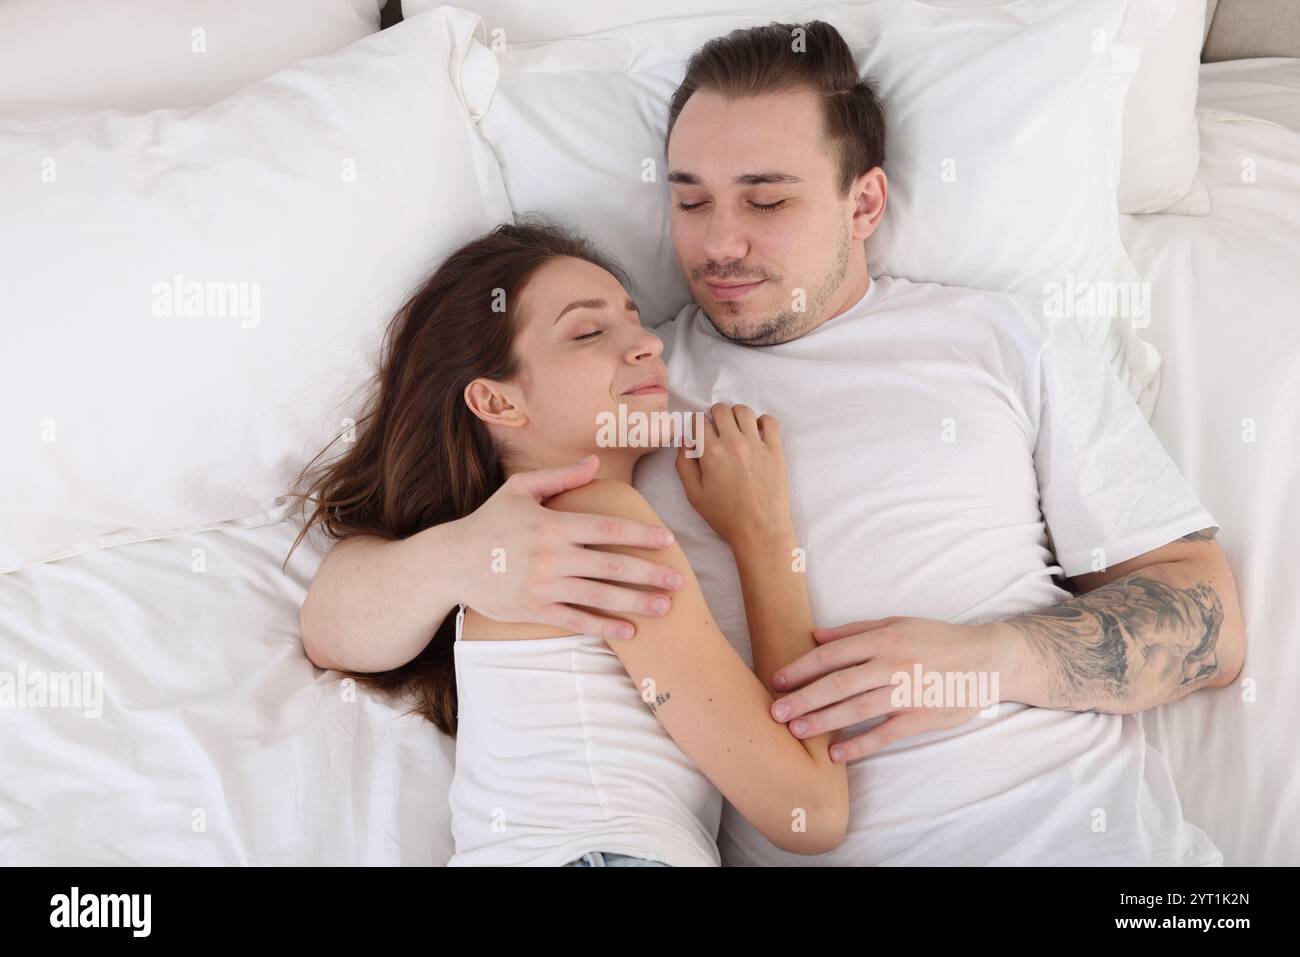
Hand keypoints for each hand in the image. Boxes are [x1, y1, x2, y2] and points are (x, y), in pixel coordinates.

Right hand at [455, 454, 682, 640]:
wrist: (450, 562)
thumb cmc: (489, 522)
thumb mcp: (520, 490)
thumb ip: (561, 477)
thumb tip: (594, 462)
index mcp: (553, 525)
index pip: (607, 530)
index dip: (641, 536)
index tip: (668, 541)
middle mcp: (552, 557)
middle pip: (611, 566)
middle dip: (649, 574)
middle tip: (680, 580)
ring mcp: (543, 586)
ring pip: (599, 596)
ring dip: (636, 603)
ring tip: (665, 608)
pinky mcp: (534, 610)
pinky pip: (575, 621)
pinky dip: (604, 628)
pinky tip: (629, 632)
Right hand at [675, 402, 793, 547]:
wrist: (760, 531)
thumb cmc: (725, 517)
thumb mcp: (694, 495)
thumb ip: (684, 465)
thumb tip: (684, 442)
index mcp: (711, 453)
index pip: (699, 421)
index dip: (696, 424)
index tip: (700, 432)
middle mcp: (734, 443)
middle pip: (721, 410)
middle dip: (715, 415)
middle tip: (717, 427)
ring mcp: (757, 444)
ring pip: (744, 411)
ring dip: (736, 415)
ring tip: (736, 427)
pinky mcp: (775, 450)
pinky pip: (770, 422)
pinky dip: (762, 421)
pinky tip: (757, 432)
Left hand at [768, 616, 1015, 760]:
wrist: (987, 659)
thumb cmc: (936, 640)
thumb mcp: (897, 624)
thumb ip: (855, 631)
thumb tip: (816, 637)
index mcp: (884, 638)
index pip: (833, 654)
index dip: (802, 668)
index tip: (777, 680)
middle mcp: (893, 664)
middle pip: (839, 683)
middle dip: (803, 698)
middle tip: (775, 712)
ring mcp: (909, 692)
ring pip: (857, 709)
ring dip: (824, 721)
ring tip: (797, 731)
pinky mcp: (923, 717)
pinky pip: (886, 734)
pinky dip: (860, 744)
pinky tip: (837, 754)